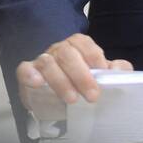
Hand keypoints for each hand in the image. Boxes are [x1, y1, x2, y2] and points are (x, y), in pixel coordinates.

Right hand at [15, 33, 132, 120]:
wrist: (57, 97)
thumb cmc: (82, 82)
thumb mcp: (102, 75)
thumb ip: (116, 70)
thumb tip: (118, 69)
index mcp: (77, 45)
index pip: (84, 43)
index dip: (94, 57)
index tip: (103, 73)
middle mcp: (59, 49)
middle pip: (68, 54)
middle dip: (81, 75)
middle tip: (92, 96)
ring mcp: (41, 60)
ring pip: (48, 63)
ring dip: (61, 81)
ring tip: (72, 99)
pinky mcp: (27, 73)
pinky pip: (24, 69)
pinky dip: (30, 74)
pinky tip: (37, 83)